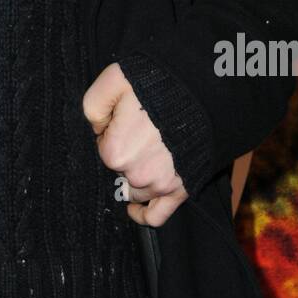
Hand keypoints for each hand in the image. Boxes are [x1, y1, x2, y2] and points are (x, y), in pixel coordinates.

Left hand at [82, 62, 187, 225]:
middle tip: (143, 128)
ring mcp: (158, 185)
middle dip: (126, 151)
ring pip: (134, 188)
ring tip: (147, 152)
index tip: (126, 118)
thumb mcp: (112, 81)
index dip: (113, 131)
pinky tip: (134, 210)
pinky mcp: (179, 191)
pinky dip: (143, 215)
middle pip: (120, 167)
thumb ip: (93, 108)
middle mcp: (135, 174)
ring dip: (136, 175)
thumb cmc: (157, 85)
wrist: (204, 92)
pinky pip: (156, 216)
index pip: (103, 147)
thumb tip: (97, 129)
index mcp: (115, 150)